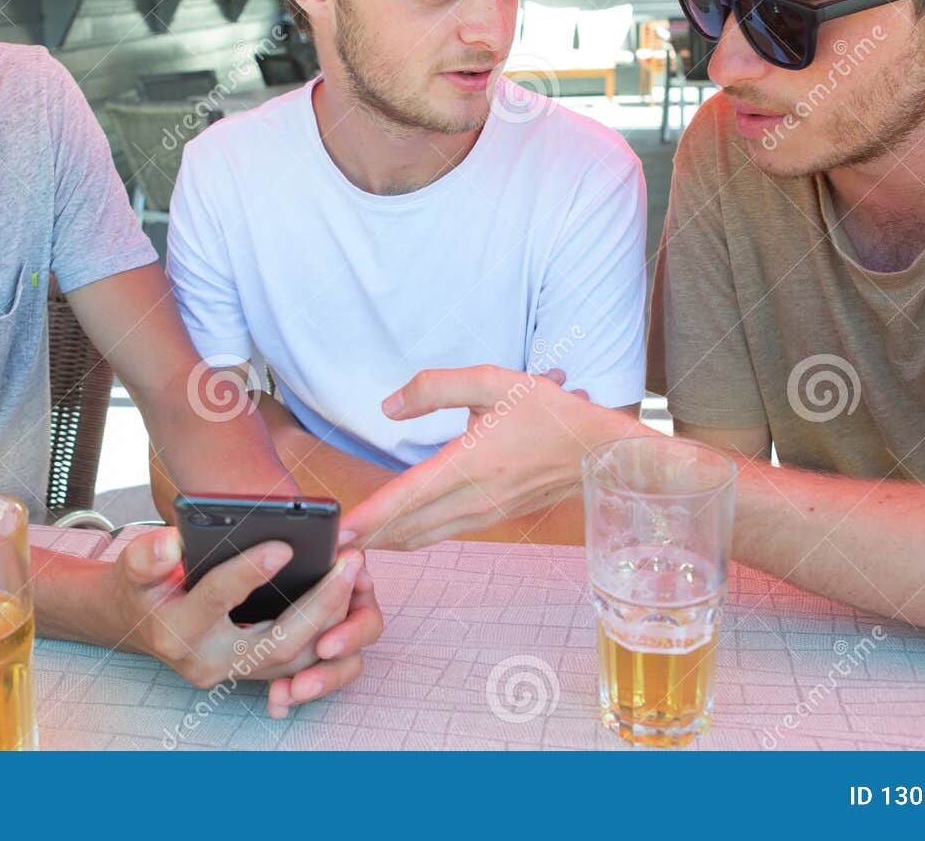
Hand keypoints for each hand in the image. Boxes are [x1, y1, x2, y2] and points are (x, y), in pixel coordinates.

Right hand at [104, 528, 382, 717]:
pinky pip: (300, 662)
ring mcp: (235, 674)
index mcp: (177, 632)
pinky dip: (327, 634)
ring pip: (297, 657)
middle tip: (350, 562)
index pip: (218, 600)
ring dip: (332, 618)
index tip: (285, 545)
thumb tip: (171, 544)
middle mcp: (209, 662)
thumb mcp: (132, 567)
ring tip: (355, 573)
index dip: (249, 572)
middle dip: (319, 603)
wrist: (139, 625)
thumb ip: (147, 556)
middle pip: (276, 642)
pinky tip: (349, 596)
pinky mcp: (254, 673)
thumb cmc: (141, 588)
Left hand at [343, 364, 645, 550]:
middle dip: (366, 537)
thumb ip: (437, 388)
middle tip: (326, 542)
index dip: (370, 516)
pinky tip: (393, 532)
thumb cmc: (549, 413)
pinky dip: (410, 536)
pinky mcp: (490, 518)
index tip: (339, 531)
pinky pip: (440, 533)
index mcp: (470, 465)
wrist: (598, 452)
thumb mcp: (494, 381)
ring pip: (422, 535)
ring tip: (350, 541)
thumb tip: (389, 405)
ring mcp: (483, 514)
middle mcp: (473, 499)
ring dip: (386, 539)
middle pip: (407, 527)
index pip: (408, 497)